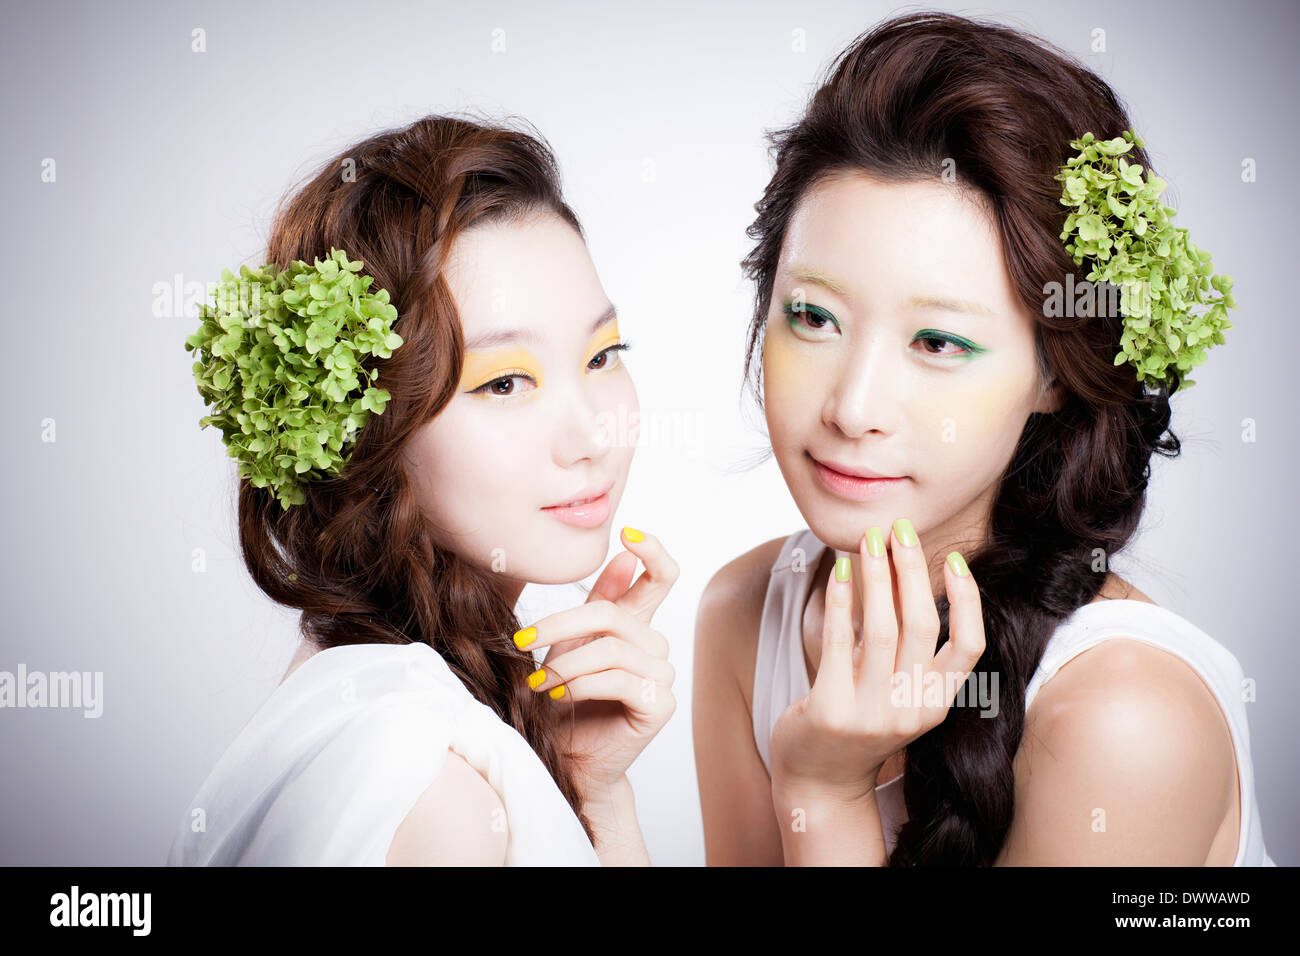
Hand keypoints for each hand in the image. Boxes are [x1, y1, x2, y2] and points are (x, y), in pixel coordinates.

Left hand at [512, 526, 678, 795]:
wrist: (567, 758)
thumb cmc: (562, 700)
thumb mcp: (568, 645)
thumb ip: (595, 603)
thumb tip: (621, 556)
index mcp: (635, 624)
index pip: (662, 576)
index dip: (653, 551)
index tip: (627, 532)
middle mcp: (654, 646)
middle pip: (614, 614)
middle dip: (560, 624)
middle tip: (522, 641)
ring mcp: (661, 676)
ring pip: (613, 648)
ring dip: (567, 664)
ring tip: (538, 683)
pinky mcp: (658, 705)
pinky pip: (620, 680)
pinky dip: (581, 686)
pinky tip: (558, 697)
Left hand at [769, 518, 985, 807]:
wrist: (820, 779)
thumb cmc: (858, 720)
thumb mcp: (896, 689)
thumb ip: (906, 646)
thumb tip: (907, 571)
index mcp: (936, 702)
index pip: (970, 646)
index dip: (967, 600)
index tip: (953, 559)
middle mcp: (911, 709)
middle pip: (921, 625)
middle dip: (912, 570)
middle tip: (899, 530)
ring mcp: (872, 713)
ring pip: (881, 629)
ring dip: (876, 577)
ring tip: (867, 541)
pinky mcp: (831, 711)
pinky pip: (838, 643)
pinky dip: (839, 602)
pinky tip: (836, 571)